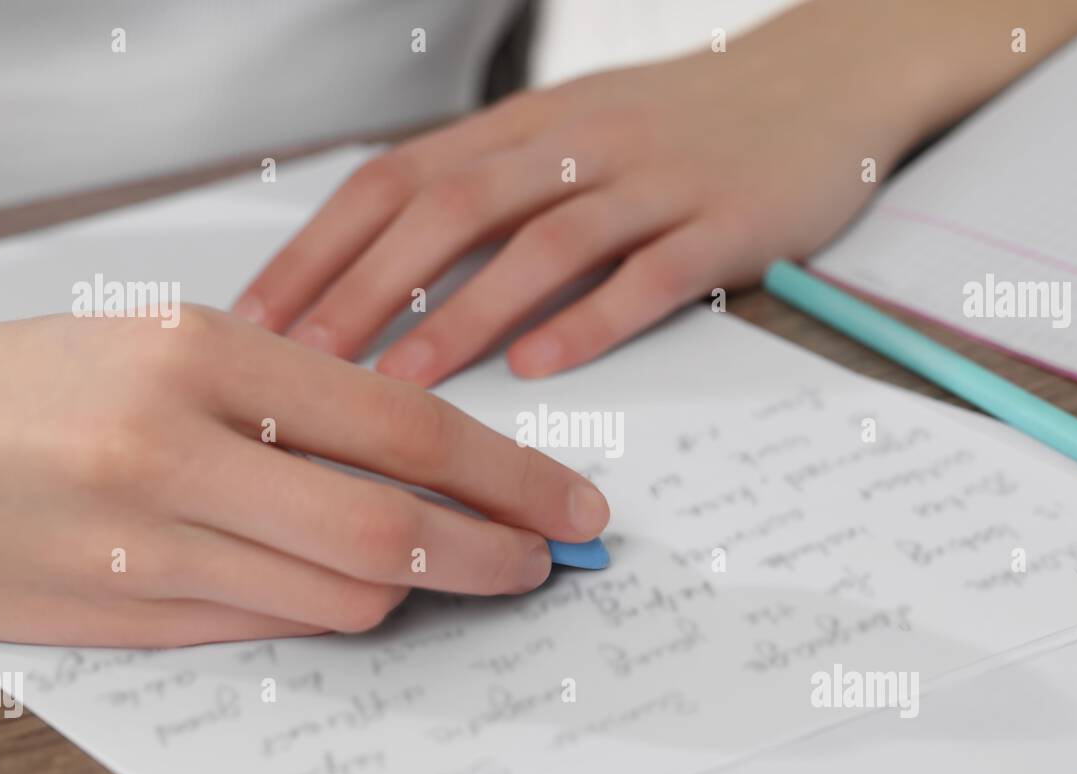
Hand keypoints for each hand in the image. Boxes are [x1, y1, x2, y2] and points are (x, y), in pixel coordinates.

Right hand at [0, 309, 608, 646]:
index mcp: (202, 355)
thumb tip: (420, 461)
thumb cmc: (35, 385)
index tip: (568, 503)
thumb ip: (290, 402)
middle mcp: (177, 452)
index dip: (506, 474)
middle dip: (491, 553)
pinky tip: (354, 589)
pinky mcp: (126, 622)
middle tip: (542, 560)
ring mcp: (146, 548)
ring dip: (416, 589)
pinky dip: (331, 611)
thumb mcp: (165, 345)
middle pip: (389, 531)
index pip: (403, 427)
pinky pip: (272, 630)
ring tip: (452, 567)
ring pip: (340, 596)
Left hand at [234, 0, 937, 385]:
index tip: (259, 317)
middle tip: (302, 365)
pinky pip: (648, 273)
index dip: (320, 248)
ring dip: (463, 315)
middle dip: (366, 290)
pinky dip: (590, 321)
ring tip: (401, 387)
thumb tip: (384, 267)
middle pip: (448, 211)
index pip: (395, 181)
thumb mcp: (569, 132)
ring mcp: (652, 179)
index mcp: (523, 126)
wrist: (818, 82)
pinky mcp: (724, 221)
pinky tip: (541, 368)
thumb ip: (489, 186)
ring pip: (540, 244)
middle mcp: (574, 144)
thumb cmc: (677, 125)